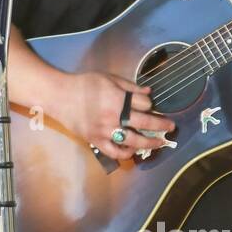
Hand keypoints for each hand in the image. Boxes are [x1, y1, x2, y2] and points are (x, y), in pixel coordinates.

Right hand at [48, 71, 175, 159]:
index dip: (150, 105)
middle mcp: (115, 117)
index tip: (151, 106)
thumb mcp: (108, 78)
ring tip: (160, 143)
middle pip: (145, 123)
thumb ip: (130, 86)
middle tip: (171, 127)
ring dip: (151, 143)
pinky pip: (116, 153)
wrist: (60, 96)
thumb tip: (149, 93)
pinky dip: (127, 153)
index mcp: (119, 98)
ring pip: (135, 141)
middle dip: (162, 125)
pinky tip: (134, 150)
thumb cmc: (84, 84)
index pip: (144, 104)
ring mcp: (106, 131)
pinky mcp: (97, 142)